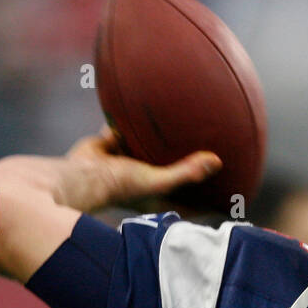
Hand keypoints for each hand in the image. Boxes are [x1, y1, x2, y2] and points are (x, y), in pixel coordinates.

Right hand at [54, 126, 221, 213]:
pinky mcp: (108, 146)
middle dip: (187, 167)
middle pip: (170, 173)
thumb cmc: (117, 186)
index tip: (228, 198)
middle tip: (210, 153)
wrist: (78, 175)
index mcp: (155, 196)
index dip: (206, 201)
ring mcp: (124, 163)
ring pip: (146, 149)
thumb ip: (185, 172)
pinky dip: (129, 121)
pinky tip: (142, 105)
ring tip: (179, 127)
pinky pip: (122, 129)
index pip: (187, 202)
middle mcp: (141, 180)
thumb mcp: (157, 181)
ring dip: (159, 141)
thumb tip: (217, 162)